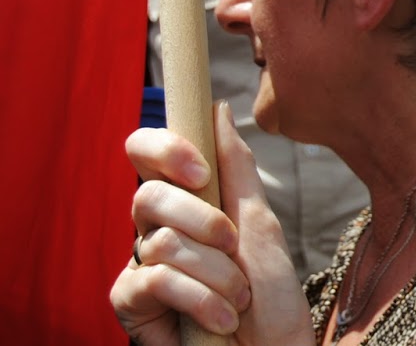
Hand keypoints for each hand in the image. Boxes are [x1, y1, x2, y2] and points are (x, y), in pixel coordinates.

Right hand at [110, 102, 313, 345]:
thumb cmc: (271, 295)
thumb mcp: (261, 224)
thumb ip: (236, 170)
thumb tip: (216, 108)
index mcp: (186, 199)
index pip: (146, 153)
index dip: (164, 150)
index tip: (201, 172)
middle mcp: (156, 227)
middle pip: (148, 195)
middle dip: (204, 222)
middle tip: (234, 247)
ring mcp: (141, 264)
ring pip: (161, 242)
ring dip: (216, 273)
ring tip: (238, 298)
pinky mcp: (132, 303)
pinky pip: (154, 280)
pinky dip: (200, 298)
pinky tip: (222, 319)